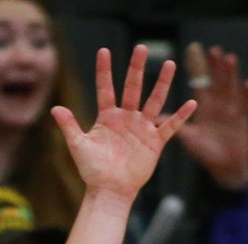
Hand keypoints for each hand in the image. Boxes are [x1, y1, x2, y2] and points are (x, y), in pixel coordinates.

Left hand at [52, 46, 197, 204]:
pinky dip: (181, 116)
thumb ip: (69, 126)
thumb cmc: (92, 170)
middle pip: (133, 88)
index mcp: (108, 117)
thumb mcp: (78, 146)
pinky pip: (170, 127)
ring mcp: (142, 128)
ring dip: (162, 83)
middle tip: (141, 48)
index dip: (104, 71)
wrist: (109, 190)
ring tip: (169, 64)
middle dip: (136, 68)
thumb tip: (55, 108)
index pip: (106, 89)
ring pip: (154, 101)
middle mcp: (126, 118)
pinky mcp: (154, 142)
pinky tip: (191, 103)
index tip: (104, 51)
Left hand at [173, 43, 247, 191]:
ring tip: (230, 59)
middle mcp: (218, 106)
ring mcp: (231, 111)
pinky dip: (247, 96)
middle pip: (216, 82)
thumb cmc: (206, 154)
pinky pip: (245, 106)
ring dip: (230, 75)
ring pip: (231, 89)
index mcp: (204, 108)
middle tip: (214, 50)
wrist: (226, 168)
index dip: (197, 68)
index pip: (199, 83)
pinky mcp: (242, 120)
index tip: (194, 50)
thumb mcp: (190, 139)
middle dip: (215, 67)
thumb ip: (175, 127)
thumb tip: (154, 118)